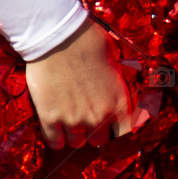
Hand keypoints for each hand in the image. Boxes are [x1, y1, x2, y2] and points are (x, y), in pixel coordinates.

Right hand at [23, 17, 133, 150]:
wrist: (58, 35)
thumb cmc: (88, 42)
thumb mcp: (115, 65)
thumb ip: (115, 88)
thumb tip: (114, 96)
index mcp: (120, 103)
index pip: (127, 133)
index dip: (118, 132)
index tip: (112, 129)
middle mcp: (100, 116)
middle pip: (100, 141)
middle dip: (95, 131)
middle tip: (86, 118)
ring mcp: (74, 119)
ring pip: (77, 143)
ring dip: (75, 135)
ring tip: (69, 120)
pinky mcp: (50, 117)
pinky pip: (55, 142)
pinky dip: (56, 138)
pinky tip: (55, 129)